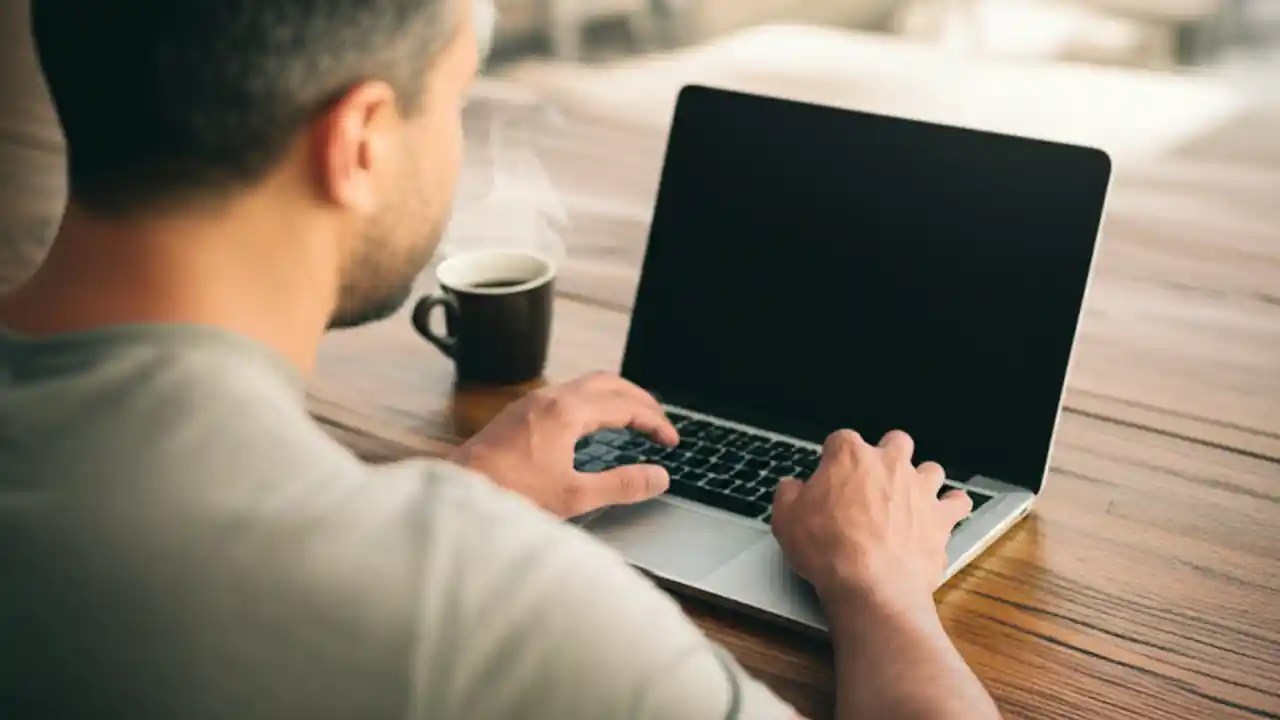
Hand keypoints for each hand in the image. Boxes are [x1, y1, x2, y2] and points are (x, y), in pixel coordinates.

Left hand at [452, 373, 678, 517]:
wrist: (457, 495)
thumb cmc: (509, 496)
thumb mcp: (574, 496)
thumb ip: (621, 485)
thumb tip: (658, 477)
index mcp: (565, 412)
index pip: (624, 405)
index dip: (653, 420)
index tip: (670, 440)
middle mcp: (548, 398)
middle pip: (606, 382)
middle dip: (638, 398)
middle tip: (658, 420)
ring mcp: (530, 404)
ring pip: (583, 386)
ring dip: (613, 398)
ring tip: (632, 419)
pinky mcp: (518, 415)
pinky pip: (565, 395)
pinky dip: (590, 404)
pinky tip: (590, 427)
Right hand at [771, 429, 970, 609]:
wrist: (871, 585)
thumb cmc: (828, 549)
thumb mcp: (786, 519)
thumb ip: (788, 494)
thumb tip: (791, 486)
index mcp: (849, 456)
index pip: (841, 439)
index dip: (834, 456)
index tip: (830, 473)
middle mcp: (889, 464)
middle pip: (895, 441)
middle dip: (886, 454)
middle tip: (873, 480)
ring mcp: (920, 489)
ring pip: (930, 468)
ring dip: (921, 479)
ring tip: (909, 498)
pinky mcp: (941, 518)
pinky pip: (957, 502)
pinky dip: (952, 506)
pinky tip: (944, 512)